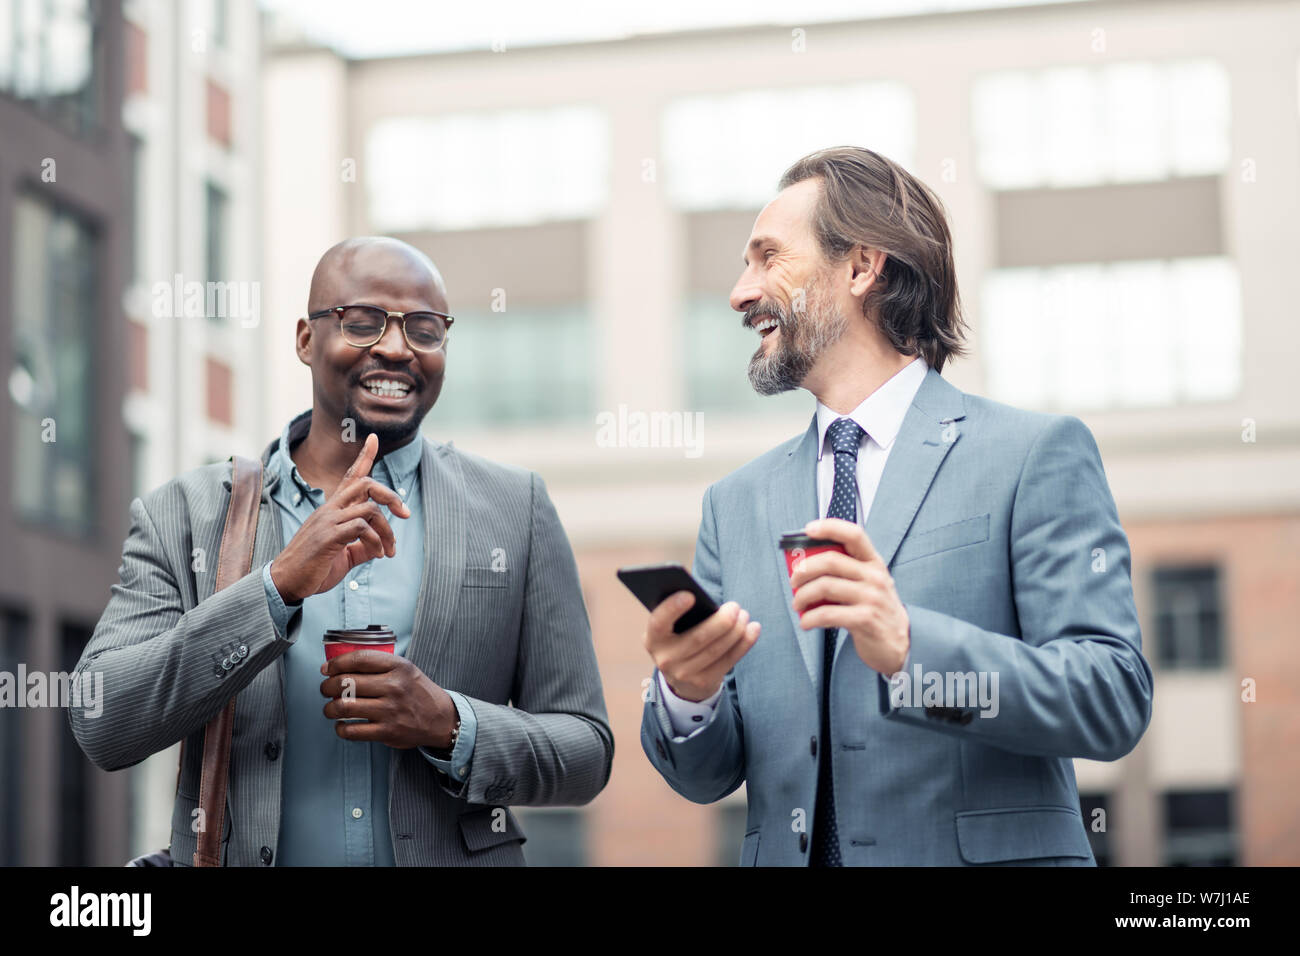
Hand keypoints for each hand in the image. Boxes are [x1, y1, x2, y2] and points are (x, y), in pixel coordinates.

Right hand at [268, 433, 410, 603]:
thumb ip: (362, 548)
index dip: (364, 457)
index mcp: (333, 510)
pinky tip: (377, 554)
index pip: (350, 477)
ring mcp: (328, 521)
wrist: (286, 582)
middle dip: (391, 495)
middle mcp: (330, 509)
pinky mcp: (328, 536)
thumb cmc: (313, 568)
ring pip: (369, 509)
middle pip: (364, 484)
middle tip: (405, 513)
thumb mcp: (344, 556)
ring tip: (389, 551)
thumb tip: (381, 548)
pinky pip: (361, 528)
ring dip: (387, 530)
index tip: (375, 438)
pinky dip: (376, 541)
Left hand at [319, 651, 457, 748]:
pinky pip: (352, 731)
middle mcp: (394, 687)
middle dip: (327, 687)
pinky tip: (342, 724)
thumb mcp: (404, 668)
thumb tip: (337, 667)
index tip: (327, 668)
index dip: (337, 663)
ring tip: (330, 708)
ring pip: (344, 707)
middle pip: (346, 682)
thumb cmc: (416, 691)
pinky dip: (340, 728)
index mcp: (398, 667)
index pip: (359, 659)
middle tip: (326, 689)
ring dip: (329, 709)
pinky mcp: (387, 732)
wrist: (439, 718)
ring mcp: (390, 710)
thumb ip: (377, 665)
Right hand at [642, 594, 759, 702]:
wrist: (680, 677)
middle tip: (735, 606)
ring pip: (716, 650)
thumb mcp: (671, 628)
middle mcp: (666, 659)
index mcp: (653, 639)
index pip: (659, 622)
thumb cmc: (679, 638)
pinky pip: (728, 661)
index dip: (672, 608)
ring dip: (735, 631)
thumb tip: (707, 600)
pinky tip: (753, 629)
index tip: (690, 594)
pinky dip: (744, 643)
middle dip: (721, 621)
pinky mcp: (704, 682)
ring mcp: (684, 674)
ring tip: (744, 615)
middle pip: (697, 638)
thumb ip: (682, 615)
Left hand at [790, 517, 909, 674]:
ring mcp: (872, 598)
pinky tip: (806, 622)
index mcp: (874, 563)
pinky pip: (828, 614)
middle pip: (830, 561)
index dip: (829, 527)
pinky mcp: (865, 619)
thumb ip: (844, 572)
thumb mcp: (868, 584)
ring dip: (802, 595)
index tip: (808, 530)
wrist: (900, 643)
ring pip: (825, 586)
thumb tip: (805, 565)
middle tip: (793, 581)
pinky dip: (810, 618)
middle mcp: (875, 577)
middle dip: (804, 569)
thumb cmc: (875, 610)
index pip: (854, 534)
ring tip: (797, 604)